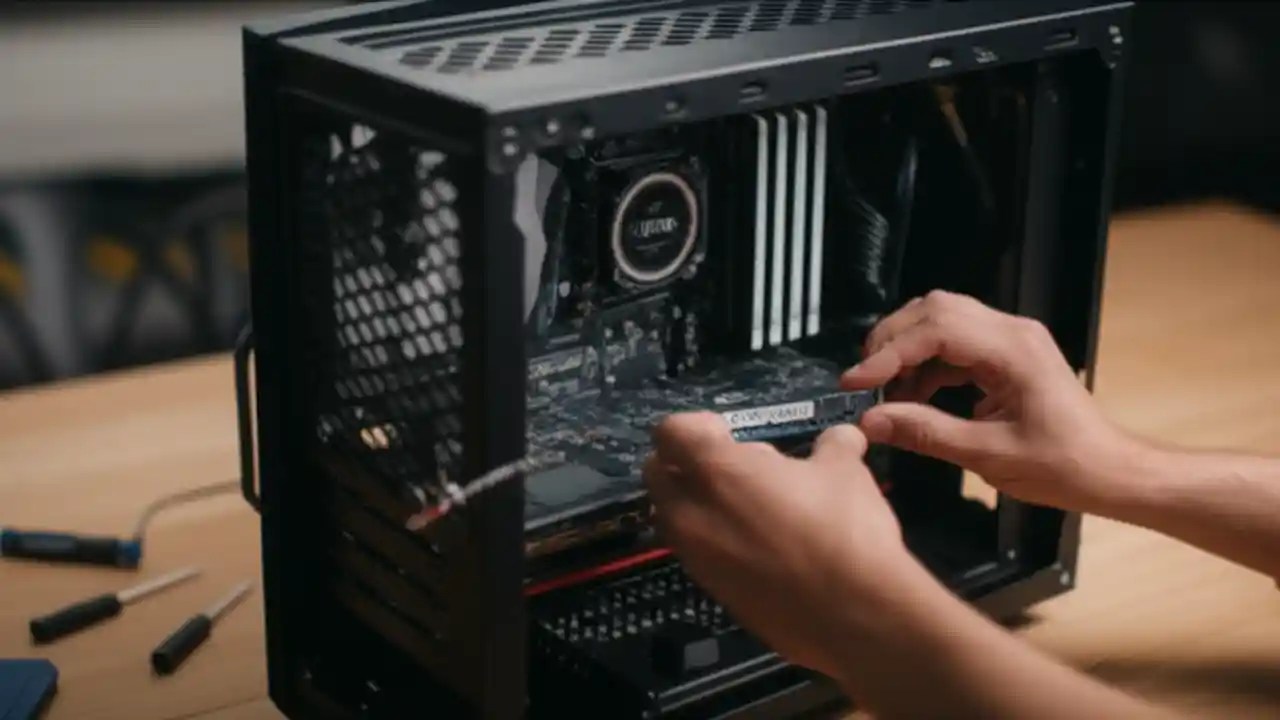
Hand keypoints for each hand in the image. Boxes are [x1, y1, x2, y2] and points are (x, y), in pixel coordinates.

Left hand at [643, 413, 923, 676]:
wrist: (855, 618)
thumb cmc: (844, 531)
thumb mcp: (846, 471)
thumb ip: (833, 446)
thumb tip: (843, 435)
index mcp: (716, 472)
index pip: (670, 432)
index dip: (695, 426)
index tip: (728, 433)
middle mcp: (692, 513)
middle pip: (657, 474)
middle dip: (684, 463)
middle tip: (734, 468)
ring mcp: (696, 558)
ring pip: (672, 518)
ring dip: (696, 504)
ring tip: (750, 509)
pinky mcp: (712, 591)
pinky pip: (696, 554)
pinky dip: (714, 541)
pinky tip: (762, 548)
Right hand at [841, 290, 1134, 512]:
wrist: (1109, 470)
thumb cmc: (1065, 465)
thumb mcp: (989, 456)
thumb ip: (927, 433)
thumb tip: (873, 421)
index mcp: (1013, 350)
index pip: (936, 330)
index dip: (890, 353)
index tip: (858, 382)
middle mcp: (1012, 333)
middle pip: (935, 310)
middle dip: (892, 341)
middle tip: (865, 381)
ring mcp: (1010, 340)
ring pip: (941, 321)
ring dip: (906, 352)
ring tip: (886, 392)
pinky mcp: (1005, 355)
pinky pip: (954, 344)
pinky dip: (925, 365)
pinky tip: (912, 397)